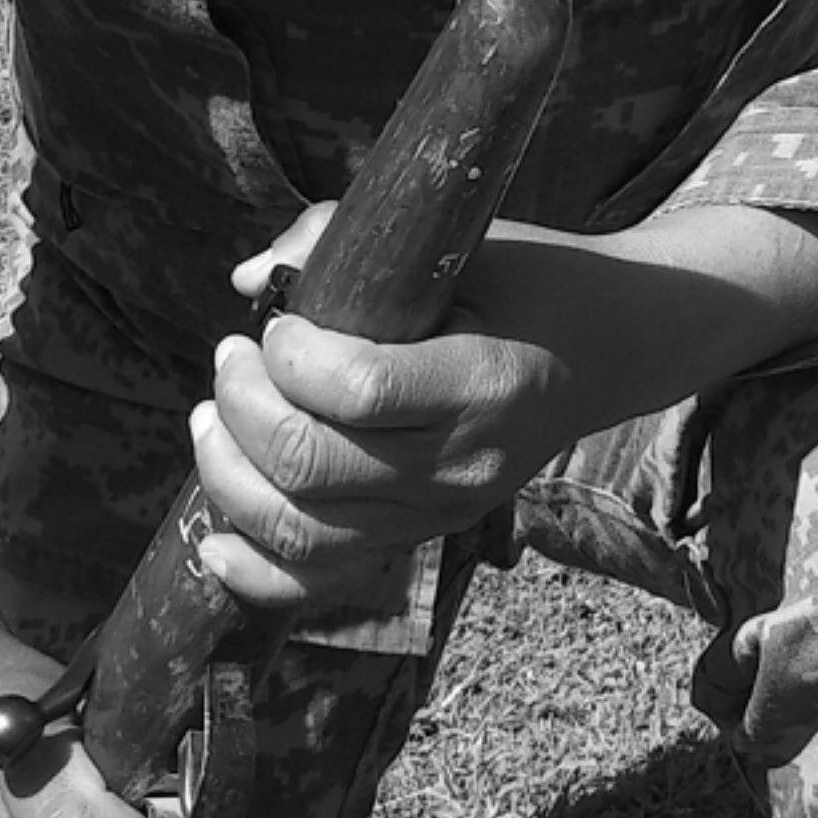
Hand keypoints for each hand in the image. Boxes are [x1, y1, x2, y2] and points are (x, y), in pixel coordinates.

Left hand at [190, 203, 817, 617]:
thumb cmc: (529, 280)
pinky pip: (325, 579)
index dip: (290, 356)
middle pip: (313, 465)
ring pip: (303, 530)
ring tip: (212, 418)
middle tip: (231, 356)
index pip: (360, 391)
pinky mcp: (425, 536)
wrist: (606, 350)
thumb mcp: (467, 239)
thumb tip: (250, 281)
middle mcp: (465, 463)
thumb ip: (353, 239)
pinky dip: (256, 571)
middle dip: (243, 407)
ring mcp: (444, 512)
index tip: (276, 320)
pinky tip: (212, 540)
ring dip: (230, 476)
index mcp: (486, 380)